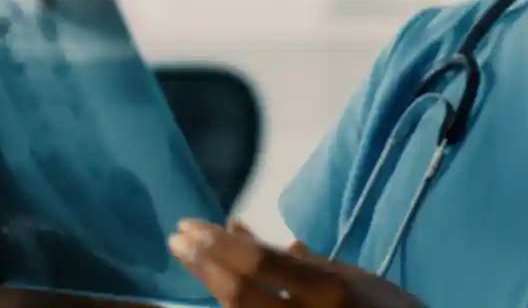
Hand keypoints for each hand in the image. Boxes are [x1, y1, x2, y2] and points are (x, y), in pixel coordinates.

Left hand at [169, 219, 424, 307]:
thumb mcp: (350, 276)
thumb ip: (297, 259)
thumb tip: (238, 230)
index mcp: (330, 290)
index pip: (260, 264)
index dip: (218, 244)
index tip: (190, 226)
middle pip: (238, 293)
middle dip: (203, 264)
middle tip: (178, 239)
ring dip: (208, 283)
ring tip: (189, 258)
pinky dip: (227, 302)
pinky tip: (214, 286)